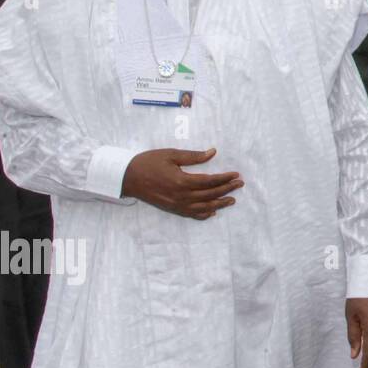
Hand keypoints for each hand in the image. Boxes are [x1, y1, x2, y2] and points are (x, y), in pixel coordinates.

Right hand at [121, 148, 242, 219]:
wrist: (127, 177)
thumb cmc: (148, 162)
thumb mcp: (171, 154)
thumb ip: (193, 156)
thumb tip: (212, 153)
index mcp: (182, 181)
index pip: (210, 181)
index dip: (225, 178)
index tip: (236, 174)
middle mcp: (181, 196)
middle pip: (210, 194)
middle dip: (227, 189)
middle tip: (240, 185)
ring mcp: (176, 204)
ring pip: (203, 207)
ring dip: (219, 204)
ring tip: (232, 200)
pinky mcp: (172, 208)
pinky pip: (191, 214)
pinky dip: (203, 214)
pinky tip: (212, 212)